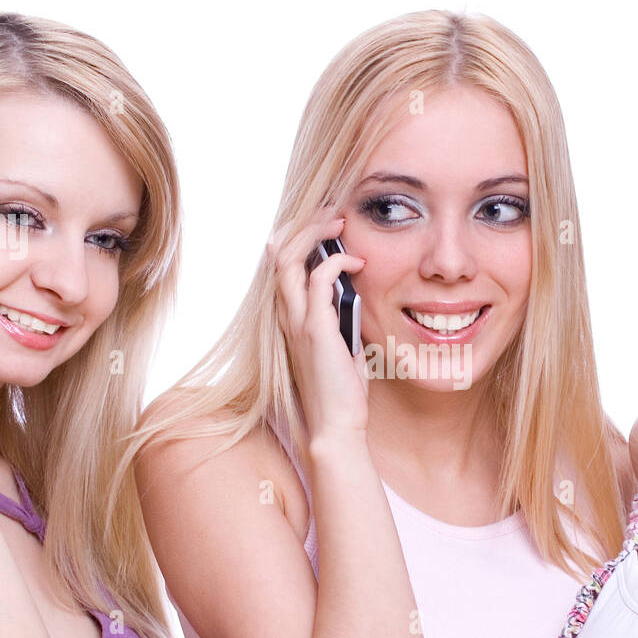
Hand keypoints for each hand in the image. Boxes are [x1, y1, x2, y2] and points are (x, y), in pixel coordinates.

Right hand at [268, 212, 368, 437]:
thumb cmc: (341, 391)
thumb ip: (339, 318)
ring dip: (315, 234)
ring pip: (290, 261)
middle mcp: (287, 317)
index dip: (296, 237)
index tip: (324, 223)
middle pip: (280, 254)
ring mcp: (298, 323)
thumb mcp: (341, 345)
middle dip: (305, 225)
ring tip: (339, 221)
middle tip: (333, 211)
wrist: (336, 426)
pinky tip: (357, 263)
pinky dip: (336, 264)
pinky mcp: (316, 331)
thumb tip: (351, 296)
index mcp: (290, 319)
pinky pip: (317, 282)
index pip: (281, 265)